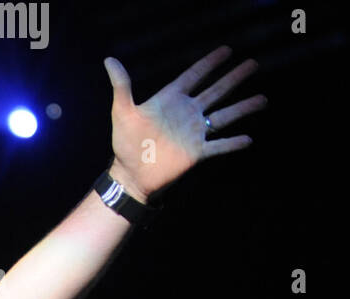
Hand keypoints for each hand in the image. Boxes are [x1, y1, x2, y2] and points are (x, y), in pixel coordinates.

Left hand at [104, 46, 265, 201]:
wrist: (130, 174)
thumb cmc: (124, 143)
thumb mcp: (122, 112)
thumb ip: (121, 85)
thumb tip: (109, 60)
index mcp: (171, 100)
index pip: (194, 76)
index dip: (209, 63)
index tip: (226, 50)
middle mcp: (186, 113)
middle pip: (216, 91)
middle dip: (234, 78)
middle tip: (253, 64)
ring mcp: (193, 132)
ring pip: (224, 116)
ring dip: (243, 107)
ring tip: (262, 99)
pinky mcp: (196, 152)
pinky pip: (219, 145)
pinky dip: (232, 143)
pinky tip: (248, 139)